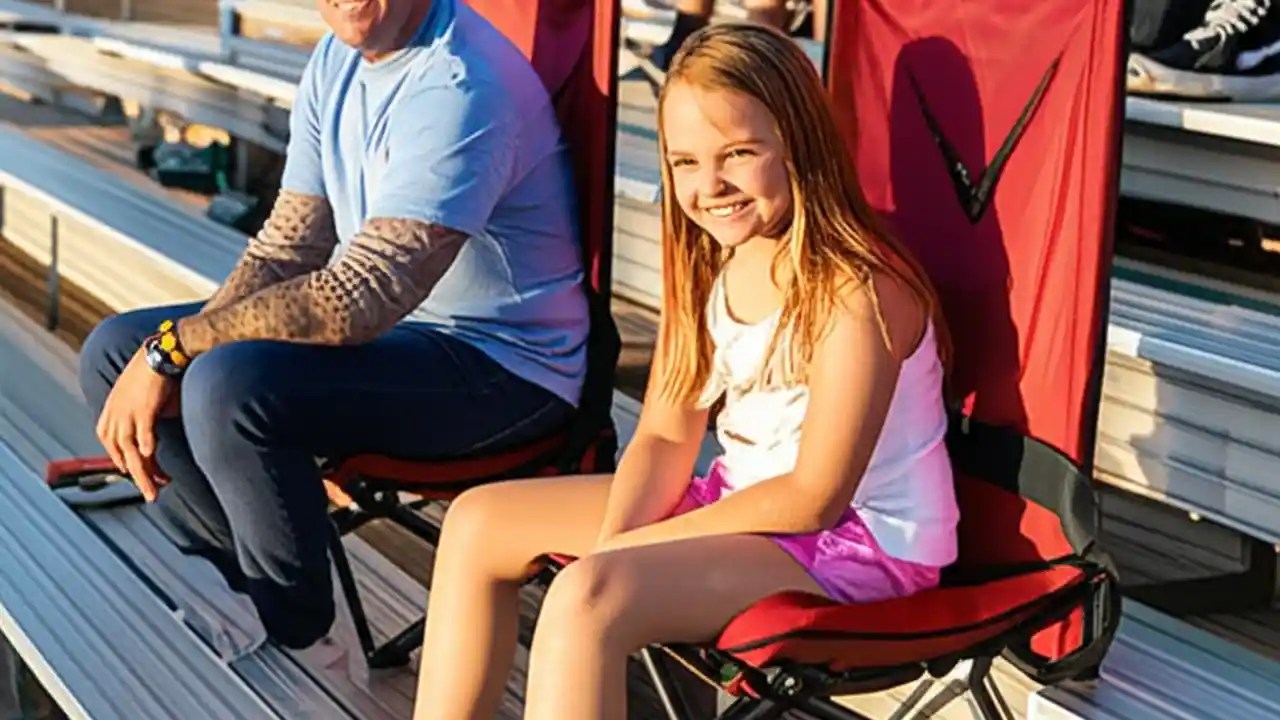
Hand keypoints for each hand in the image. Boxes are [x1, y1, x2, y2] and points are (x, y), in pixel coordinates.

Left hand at [96, 348, 174, 501]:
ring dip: (144, 473)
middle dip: (138, 477)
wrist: (158, 354)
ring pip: (132, 451)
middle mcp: (115, 416)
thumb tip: (152, 441)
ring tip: (155, 489)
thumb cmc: (153, 376)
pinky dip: (147, 446)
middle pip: (122, 454)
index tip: (139, 474)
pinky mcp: (144, 409)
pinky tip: (153, 457)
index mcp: (111, 413)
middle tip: (151, 494)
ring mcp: (128, 413)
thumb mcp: (139, 400)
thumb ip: (142, 421)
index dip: (125, 463)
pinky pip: (144, 433)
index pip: (112, 446)